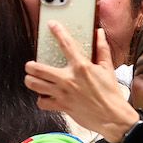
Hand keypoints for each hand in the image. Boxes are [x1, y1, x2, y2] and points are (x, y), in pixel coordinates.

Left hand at [24, 24, 134, 142]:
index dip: (58, 32)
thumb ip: (102, 49)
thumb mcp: (108, 68)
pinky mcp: (61, 106)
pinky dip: (41, 99)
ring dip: (30, 80)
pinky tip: (45, 96)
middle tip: (30, 65)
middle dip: (30, 66)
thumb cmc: (111, 93)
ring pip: (34, 84)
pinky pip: (41, 102)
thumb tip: (99, 33)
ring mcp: (62, 93)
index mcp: (81, 67)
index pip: (66, 44)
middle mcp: (68, 79)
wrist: (112, 117)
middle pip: (37, 68)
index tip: (51, 25)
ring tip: (32, 79)